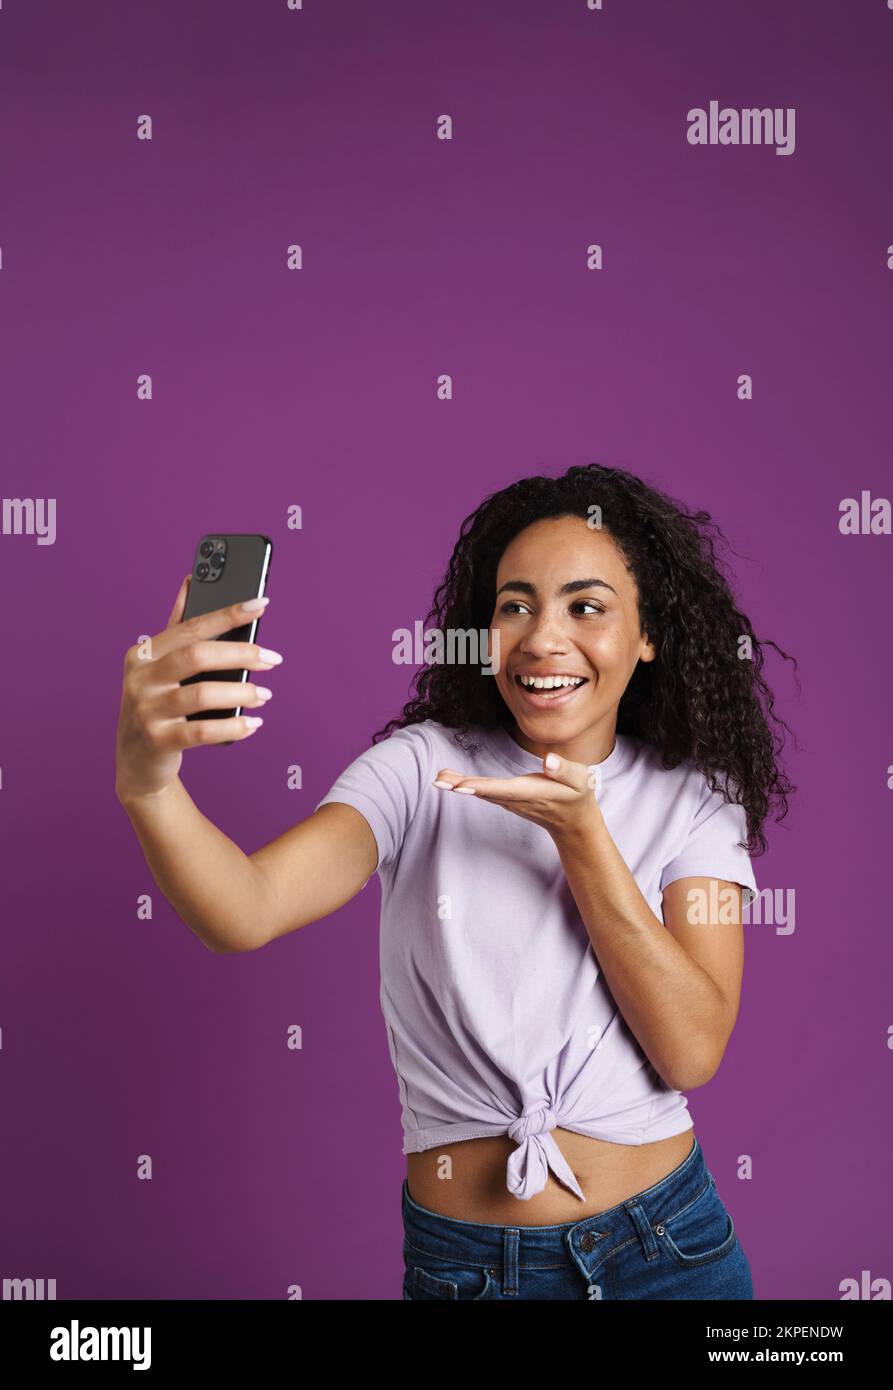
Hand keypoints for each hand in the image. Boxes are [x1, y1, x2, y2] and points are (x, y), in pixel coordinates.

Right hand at [115, 575, 282, 802]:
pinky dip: (233, 725)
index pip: (191, 626)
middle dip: (241, 653)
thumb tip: (191, 579)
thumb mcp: (159, 667)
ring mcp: (146, 711)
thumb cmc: (155, 706)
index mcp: (143, 654)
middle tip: (272, 659)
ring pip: (201, 694)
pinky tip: (253, 723)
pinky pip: (202, 732)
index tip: (260, 603)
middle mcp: (140, 679)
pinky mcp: (158, 742)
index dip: (227, 614)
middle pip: (197, 656)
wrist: (137, 763)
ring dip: (241, 692)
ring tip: (264, 694)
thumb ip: (177, 626)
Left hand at [432, 751, 602, 841]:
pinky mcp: (506, 798)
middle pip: (485, 792)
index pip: (503, 789)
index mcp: (531, 793)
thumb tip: (549, 760)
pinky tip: (450, 780)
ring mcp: (510, 801)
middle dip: (461, 787)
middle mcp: (516, 799)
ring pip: (481, 792)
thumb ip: (565, 770)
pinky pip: (483, 792)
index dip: (482, 787)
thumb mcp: (580, 780)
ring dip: (458, 786)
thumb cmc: (577, 795)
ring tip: (438, 777)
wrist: (574, 821)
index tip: (461, 787)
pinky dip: (465, 786)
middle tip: (439, 780)